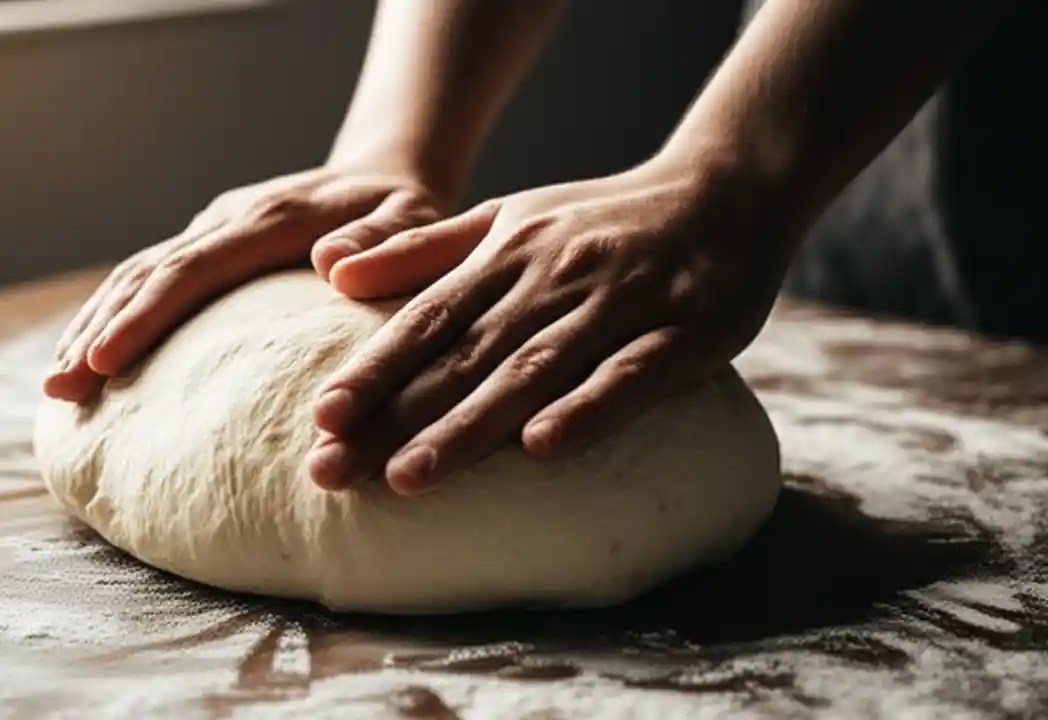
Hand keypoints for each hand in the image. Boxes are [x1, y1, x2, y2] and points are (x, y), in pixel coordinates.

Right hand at [43, 165, 447, 401]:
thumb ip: (382, 244)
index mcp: (269, 221)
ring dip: (93, 327)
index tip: (105, 360)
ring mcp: (213, 229)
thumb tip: (333, 264)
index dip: (145, 316)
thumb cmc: (405, 212)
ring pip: (137, 275)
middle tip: (59, 392)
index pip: (193, 269)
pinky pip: (151, 279)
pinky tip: (90, 357)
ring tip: (58, 388)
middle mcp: (229, 220)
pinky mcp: (210, 245)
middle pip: (148, 274)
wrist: (384, 173)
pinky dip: (114, 316)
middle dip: (99, 331)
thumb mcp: (413, 224)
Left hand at [307, 162, 793, 494]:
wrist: (726, 189)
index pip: (427, 320)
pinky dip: (586, 411)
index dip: (373, 369)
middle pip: (464, 357)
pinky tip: (543, 451)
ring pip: (532, 371)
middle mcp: (552, 279)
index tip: (321, 419)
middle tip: (332, 472)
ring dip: (468, 427)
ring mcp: (619, 305)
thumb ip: (425, 250)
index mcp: (507, 254)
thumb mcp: (509, 217)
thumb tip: (332, 272)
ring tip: (407, 478)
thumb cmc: (602, 218)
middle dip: (394, 417)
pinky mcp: (684, 333)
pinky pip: (630, 376)